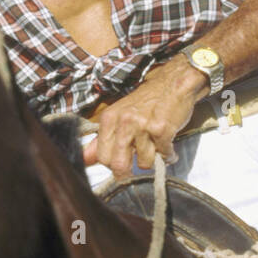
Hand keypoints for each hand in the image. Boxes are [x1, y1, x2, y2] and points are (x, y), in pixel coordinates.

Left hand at [82, 61, 205, 177]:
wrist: (173, 83)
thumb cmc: (147, 101)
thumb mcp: (119, 116)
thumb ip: (102, 140)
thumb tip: (85, 160)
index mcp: (109, 119)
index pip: (102, 157)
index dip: (112, 165)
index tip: (121, 164)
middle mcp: (124, 122)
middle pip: (119, 165)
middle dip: (128, 173)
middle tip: (135, 170)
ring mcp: (142, 126)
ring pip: (144, 163)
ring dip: (153, 159)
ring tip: (156, 146)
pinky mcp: (161, 130)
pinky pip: (164, 155)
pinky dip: (169, 154)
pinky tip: (168, 144)